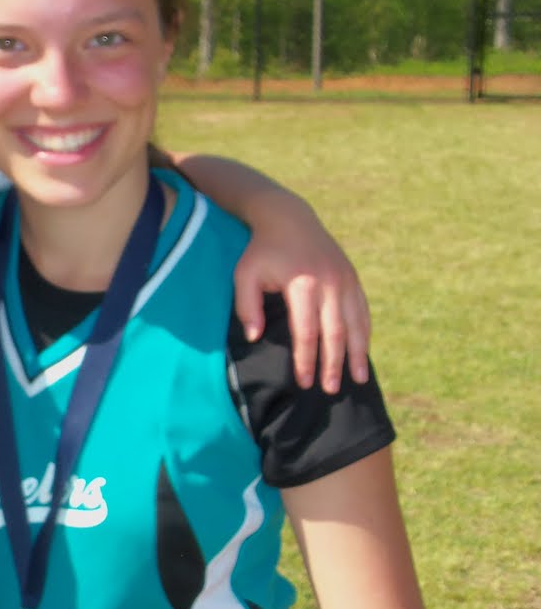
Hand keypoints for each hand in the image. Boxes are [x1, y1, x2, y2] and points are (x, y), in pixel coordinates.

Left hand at [233, 194, 370, 392]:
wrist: (289, 218)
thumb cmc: (261, 251)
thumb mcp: (244, 274)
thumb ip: (247, 306)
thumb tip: (255, 337)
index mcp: (302, 283)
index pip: (306, 331)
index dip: (306, 359)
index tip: (304, 382)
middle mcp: (329, 282)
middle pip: (335, 332)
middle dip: (333, 364)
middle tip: (330, 389)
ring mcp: (345, 279)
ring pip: (355, 323)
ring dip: (357, 353)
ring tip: (357, 379)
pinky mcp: (352, 277)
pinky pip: (362, 310)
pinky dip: (364, 333)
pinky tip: (363, 353)